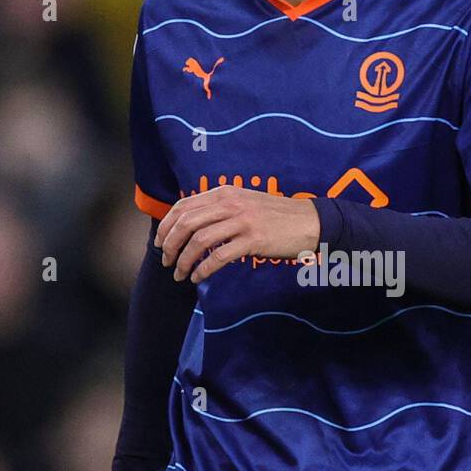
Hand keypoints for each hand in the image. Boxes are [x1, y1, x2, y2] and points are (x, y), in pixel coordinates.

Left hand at [154, 186, 320, 281]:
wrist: (309, 221)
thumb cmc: (276, 216)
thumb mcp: (245, 202)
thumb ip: (220, 209)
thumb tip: (192, 226)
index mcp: (225, 193)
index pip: (183, 207)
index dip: (166, 226)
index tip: (161, 243)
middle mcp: (230, 203)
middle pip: (187, 224)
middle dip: (170, 245)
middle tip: (167, 262)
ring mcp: (242, 221)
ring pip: (199, 241)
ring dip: (184, 261)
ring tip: (180, 274)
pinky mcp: (253, 239)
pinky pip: (219, 256)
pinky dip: (204, 269)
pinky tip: (198, 277)